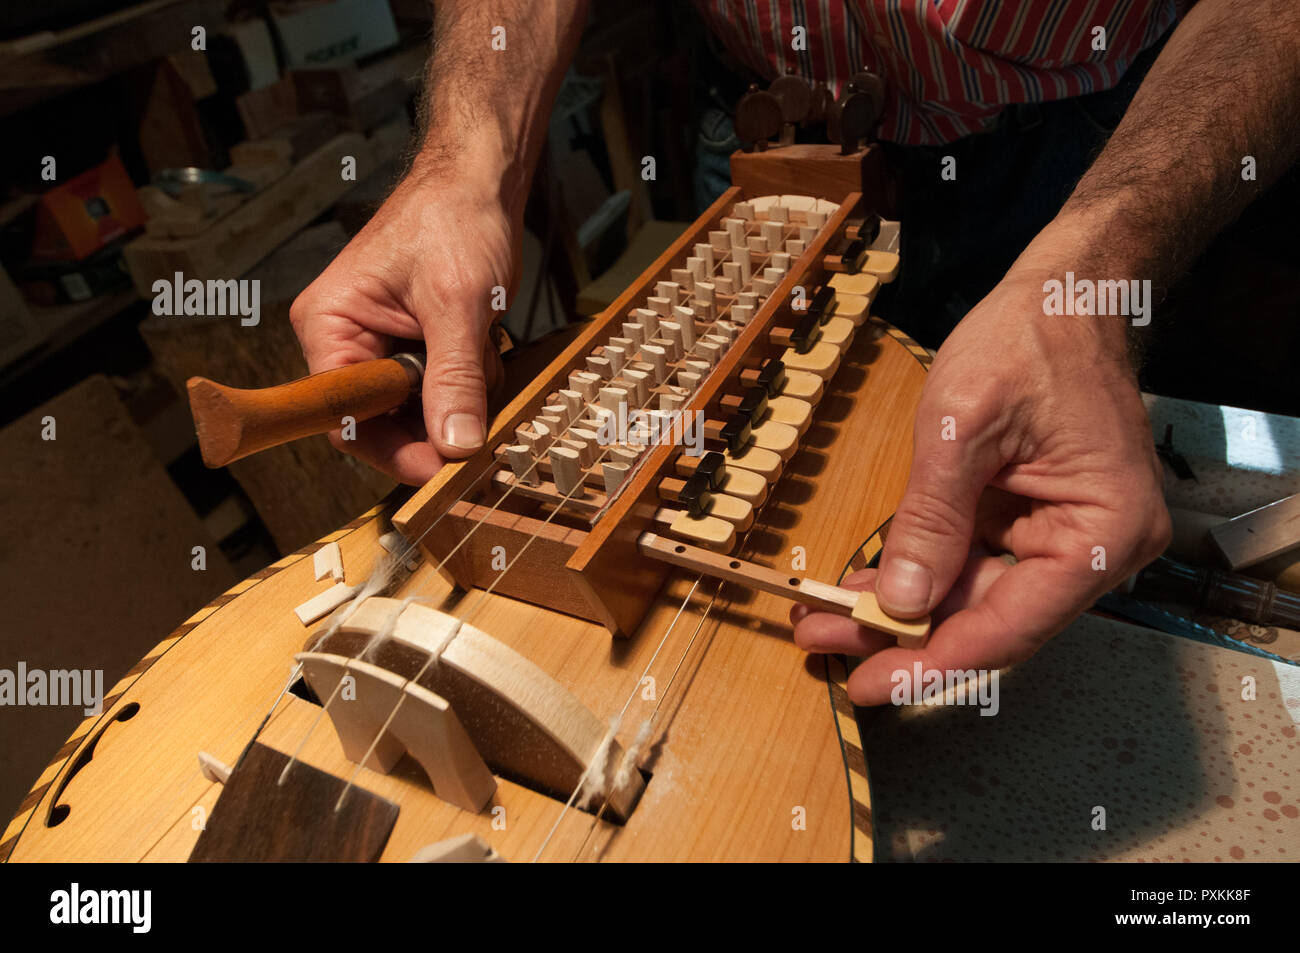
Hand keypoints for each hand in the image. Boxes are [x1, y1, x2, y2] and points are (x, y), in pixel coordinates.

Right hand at [290, 164, 518, 484]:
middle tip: (479, 416)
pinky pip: (436, 387)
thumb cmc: (455, 216)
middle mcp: (344, 339)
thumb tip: (456, 444)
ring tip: (483, 354)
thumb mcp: (459, 305)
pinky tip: (484, 349)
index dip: (391, 451)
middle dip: (435, 420)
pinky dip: (467, 382)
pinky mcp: (411, 343)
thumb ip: (455, 379)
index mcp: (329, 325)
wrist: (481, 180)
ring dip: (458, 397)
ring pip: (415, 409)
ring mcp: (379, 343)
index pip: (343, 418)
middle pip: (380, 421)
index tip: (440, 467)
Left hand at [792, 243, 1169, 704]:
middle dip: (902, 636)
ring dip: (901, 610)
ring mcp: (1062, 536)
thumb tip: (901, 601)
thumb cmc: (1030, 341)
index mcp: (1101, 532)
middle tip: (827, 646)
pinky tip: (863, 586)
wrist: (1065, 296)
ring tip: (826, 619)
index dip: (936, 662)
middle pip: (988, 620)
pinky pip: (972, 564)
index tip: (874, 685)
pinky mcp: (1032, 521)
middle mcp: (1092, 548)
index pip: (1011, 625)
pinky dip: (919, 574)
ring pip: (973, 598)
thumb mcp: (963, 428)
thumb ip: (932, 519)